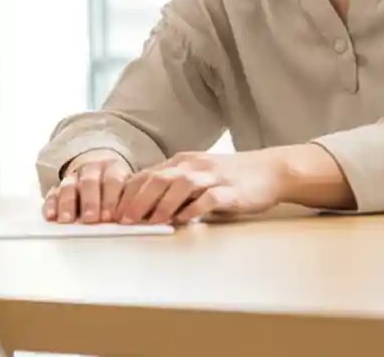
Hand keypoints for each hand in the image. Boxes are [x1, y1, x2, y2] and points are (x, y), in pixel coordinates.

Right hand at [43, 149, 131, 223]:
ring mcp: (74, 178)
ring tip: (68, 220)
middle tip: (91, 219)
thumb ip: (134, 202)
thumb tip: (145, 220)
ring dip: (68, 204)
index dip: (112, 198)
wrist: (100, 171)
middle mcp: (92, 170)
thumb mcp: (130, 191)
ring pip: (69, 186)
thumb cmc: (119, 191)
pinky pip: (52, 193)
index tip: (112, 217)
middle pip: (89, 183)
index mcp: (113, 169)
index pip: (113, 181)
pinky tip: (51, 216)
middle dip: (90, 202)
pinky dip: (51, 204)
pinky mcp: (58, 187)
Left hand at [115, 149, 288, 224]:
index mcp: (183, 162)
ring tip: (148, 222)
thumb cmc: (231, 177)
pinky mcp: (231, 190)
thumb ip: (174, 187)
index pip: (148, 174)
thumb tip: (143, 204)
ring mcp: (213, 176)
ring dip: (161, 204)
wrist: (271, 170)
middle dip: (137, 200)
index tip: (112, 210)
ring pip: (180, 185)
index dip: (128, 193)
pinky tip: (183, 220)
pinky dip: (193, 209)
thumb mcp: (198, 176)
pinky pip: (208, 199)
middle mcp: (194, 165)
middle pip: (158, 178)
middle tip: (123, 219)